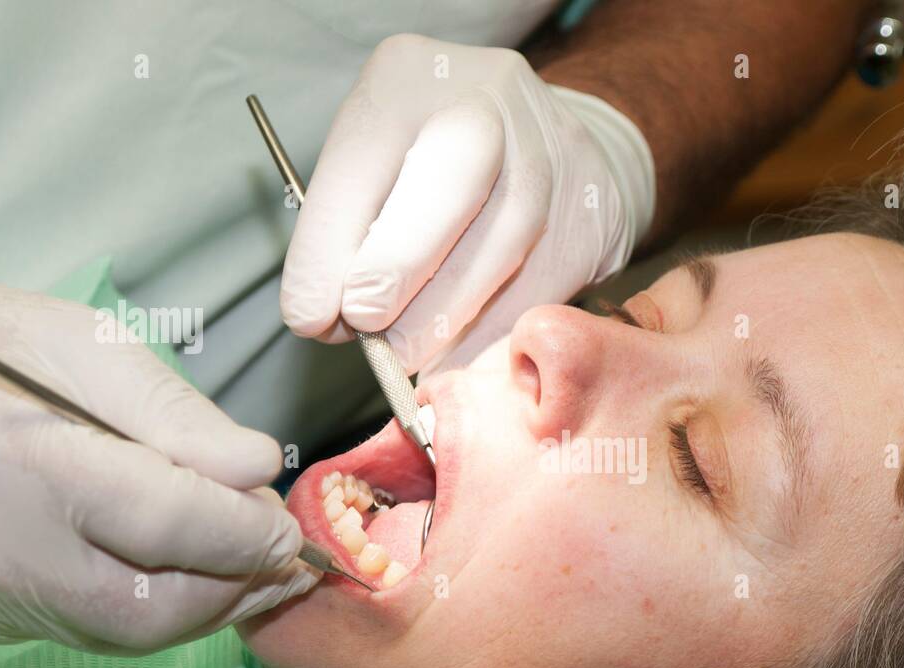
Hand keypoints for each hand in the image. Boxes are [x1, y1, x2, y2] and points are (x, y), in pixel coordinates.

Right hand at [0, 277, 319, 654]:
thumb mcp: (64, 340)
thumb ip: (167, 409)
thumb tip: (254, 469)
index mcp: (14, 462)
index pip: (165, 520)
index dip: (244, 530)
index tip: (287, 521)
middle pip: (153, 605)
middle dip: (238, 585)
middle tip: (287, 554)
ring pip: (125, 633)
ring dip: (207, 607)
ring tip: (253, 566)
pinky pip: (88, 631)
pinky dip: (155, 610)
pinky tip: (186, 575)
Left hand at [280, 33, 654, 374]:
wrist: (541, 142)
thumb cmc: (428, 165)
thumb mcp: (373, 166)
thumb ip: (348, 232)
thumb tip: (330, 321)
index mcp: (411, 76)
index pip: (362, 161)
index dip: (328, 250)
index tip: (309, 318)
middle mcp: (491, 99)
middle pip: (453, 180)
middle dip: (399, 266)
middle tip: (365, 327)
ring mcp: (555, 151)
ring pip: (508, 239)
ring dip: (447, 313)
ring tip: (405, 353)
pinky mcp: (594, 211)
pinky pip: (545, 283)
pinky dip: (494, 331)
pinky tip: (458, 355)